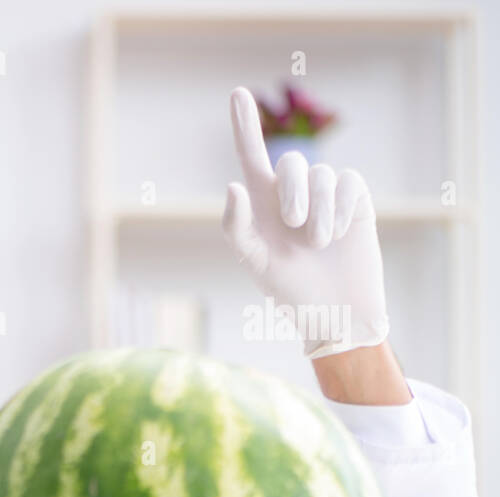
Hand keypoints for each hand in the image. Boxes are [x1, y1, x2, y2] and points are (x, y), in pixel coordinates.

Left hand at [221, 86, 388, 359]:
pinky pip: (348, 184)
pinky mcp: (355, 199)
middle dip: (293, 194)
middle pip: (292, 164)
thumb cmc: (288, 289)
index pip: (252, 155)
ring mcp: (326, 194)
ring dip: (318, 213)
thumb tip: (234, 186)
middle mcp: (293, 192)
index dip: (245, 125)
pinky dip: (341, 210)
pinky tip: (340, 234)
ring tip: (319, 243)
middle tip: (295, 226)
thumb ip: (235, 227)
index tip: (238, 94)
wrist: (334, 310)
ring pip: (323, 176)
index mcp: (262, 202)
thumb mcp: (254, 261)